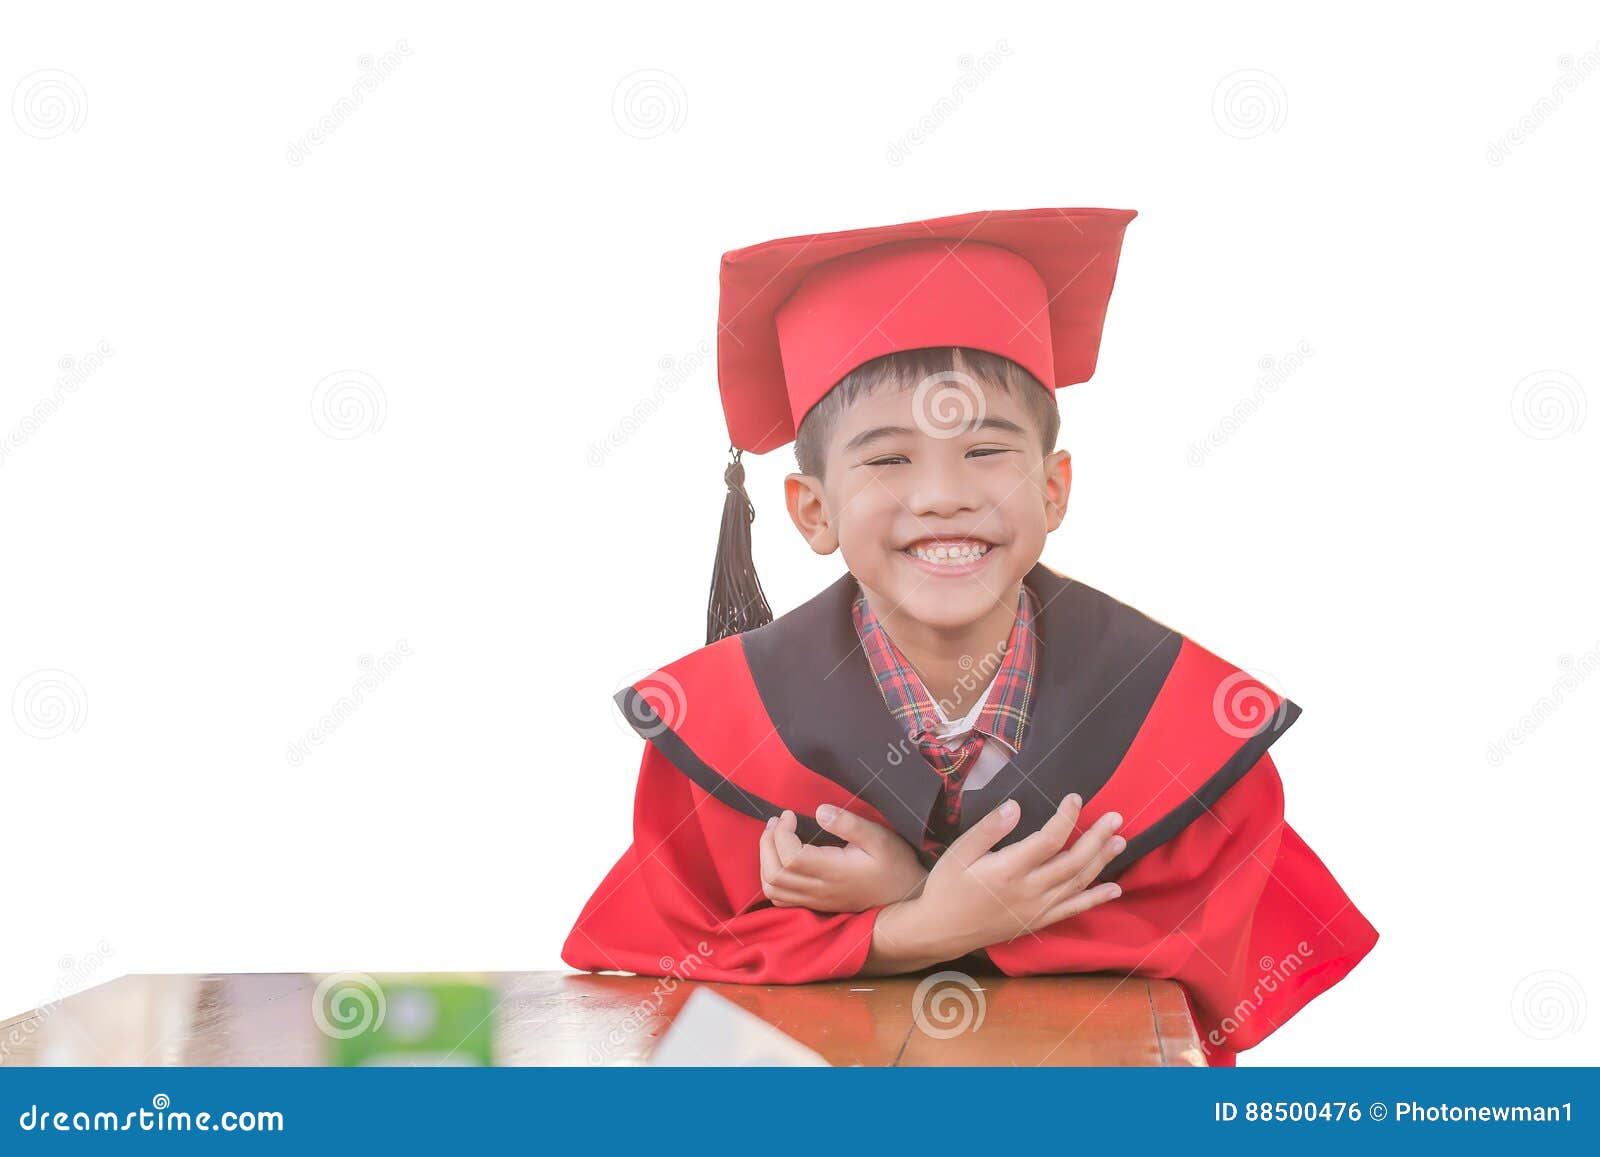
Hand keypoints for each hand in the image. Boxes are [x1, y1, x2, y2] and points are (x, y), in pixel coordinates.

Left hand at [758, 805, 927, 913]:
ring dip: (765, 860)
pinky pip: (780, 899)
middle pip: (774, 873)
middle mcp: (819, 890)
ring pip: (773, 889)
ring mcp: (815, 900)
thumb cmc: (895, 864)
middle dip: (767, 842)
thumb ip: (849, 824)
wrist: (906, 898)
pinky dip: (772, 878)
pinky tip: (781, 858)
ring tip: (775, 836)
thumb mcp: (879, 838)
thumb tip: (819, 811)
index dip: (781, 833)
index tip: (790, 814)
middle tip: (778, 820)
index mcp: (833, 872)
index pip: (790, 857)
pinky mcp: (816, 904)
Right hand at [891, 793, 1125, 960]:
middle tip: (1116, 818)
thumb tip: (1015, 807)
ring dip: (1101, 862)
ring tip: (1120, 841)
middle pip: (1072, 862)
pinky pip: (1072, 910)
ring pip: (1078, 884)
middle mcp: (1029, 891)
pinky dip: (1095, 899)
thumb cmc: (947, 887)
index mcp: (1008, 870)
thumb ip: (988, 830)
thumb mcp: (958, 852)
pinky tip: (1114, 889)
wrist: (940, 931)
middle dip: (1097, 838)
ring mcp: (1036, 909)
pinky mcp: (1038, 921)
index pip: (1048, 840)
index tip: (1075, 798)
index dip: (1066, 818)